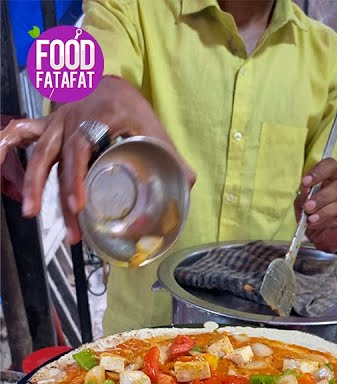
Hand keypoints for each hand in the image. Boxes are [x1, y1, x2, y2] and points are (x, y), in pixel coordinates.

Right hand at [0, 76, 191, 242]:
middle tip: (68, 223)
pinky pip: (18, 134)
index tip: (79, 205)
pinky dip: (3, 147)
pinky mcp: (45, 127)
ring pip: (38, 153)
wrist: (107, 80)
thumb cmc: (131, 108)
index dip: (77, 178)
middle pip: (59, 159)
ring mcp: (55, 124)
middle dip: (60, 193)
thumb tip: (190, 183)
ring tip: (30, 212)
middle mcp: (72, 120)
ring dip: (32, 183)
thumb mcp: (153, 127)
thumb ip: (173, 156)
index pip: (83, 150)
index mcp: (100, 119)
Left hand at [299, 158, 336, 252]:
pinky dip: (329, 222)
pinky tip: (319, 225)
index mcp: (333, 176)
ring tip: (311, 219)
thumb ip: (303, 197)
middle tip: (308, 207)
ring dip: (324, 212)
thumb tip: (305, 192)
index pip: (330, 166)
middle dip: (321, 197)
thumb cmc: (316, 213)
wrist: (329, 234)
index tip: (306, 182)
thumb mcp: (303, 203)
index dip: (318, 172)